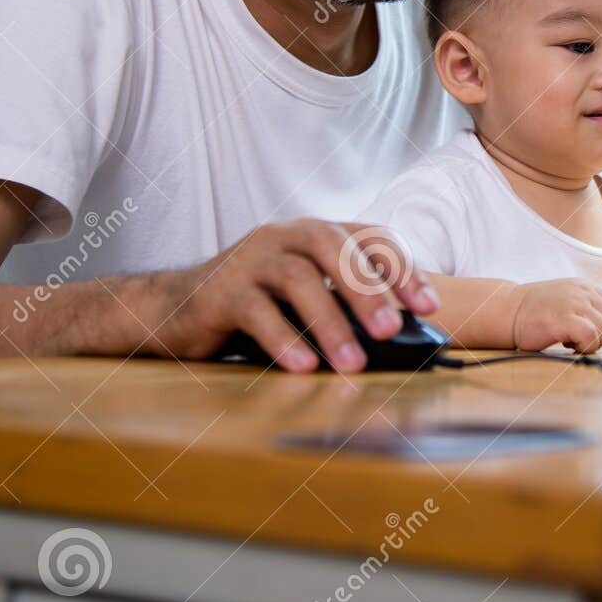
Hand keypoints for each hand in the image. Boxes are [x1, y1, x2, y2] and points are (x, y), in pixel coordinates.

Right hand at [149, 219, 437, 372]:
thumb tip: (398, 337)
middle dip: (367, 290)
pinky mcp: (219, 292)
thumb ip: (343, 306)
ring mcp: (250, 260)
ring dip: (330, 322)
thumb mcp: (304, 300)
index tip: (427, 307)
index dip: (401, 268)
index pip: (368, 237)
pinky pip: (256, 311)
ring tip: (353, 363)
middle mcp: (284, 237)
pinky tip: (304, 366)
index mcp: (314, 235)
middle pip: (332, 248)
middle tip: (392, 331)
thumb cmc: (254, 307)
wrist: (174, 311)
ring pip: (296, 278)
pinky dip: (284, 339)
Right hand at [510, 279, 601, 353]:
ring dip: (591, 344)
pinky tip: (567, 346)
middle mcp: (582, 292)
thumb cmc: (534, 312)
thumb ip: (587, 308)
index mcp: (584, 287)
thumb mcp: (566, 301)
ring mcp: (574, 304)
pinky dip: (584, 347)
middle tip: (582, 342)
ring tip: (570, 343)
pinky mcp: (564, 319)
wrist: (506, 310)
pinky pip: (590, 337)